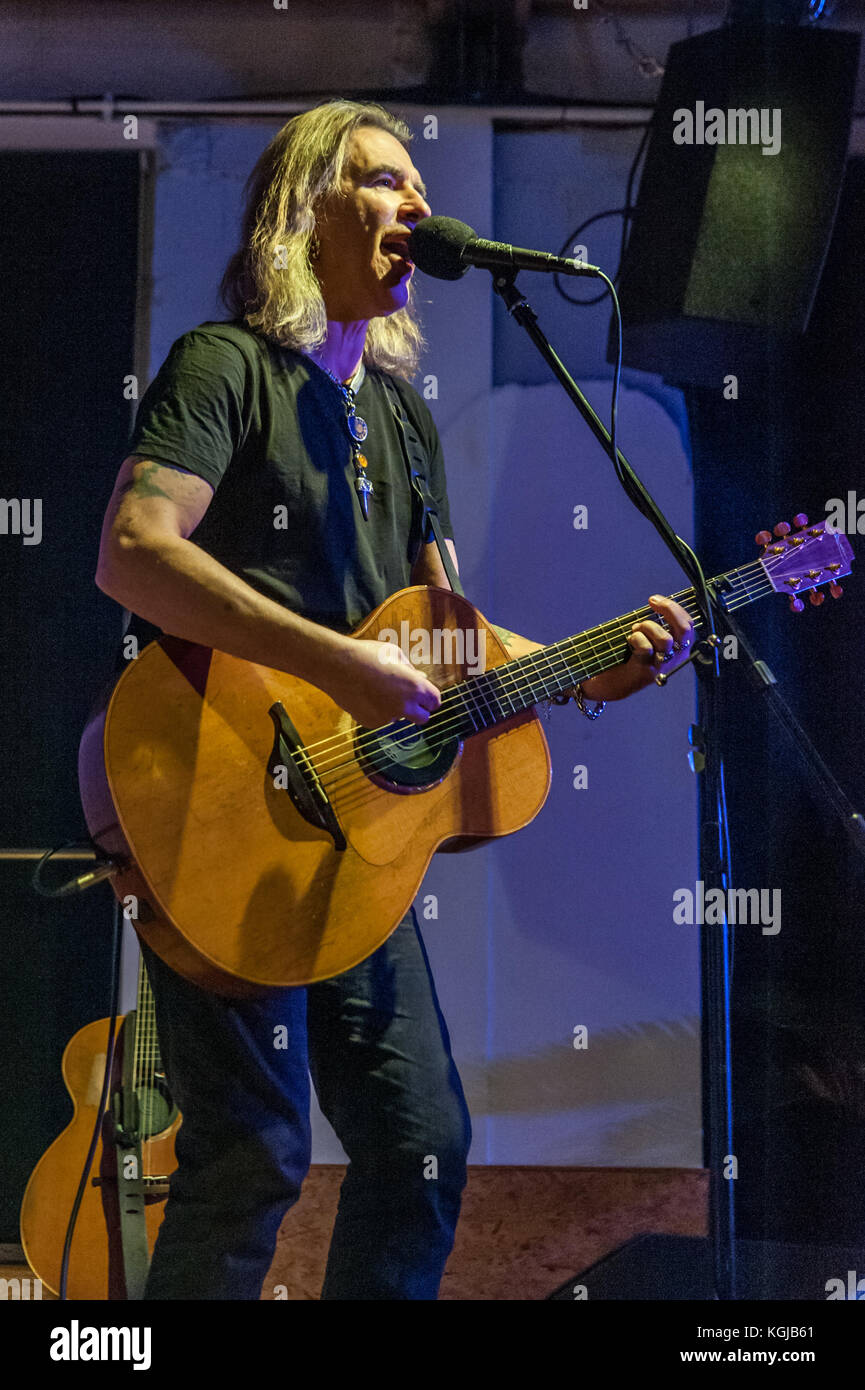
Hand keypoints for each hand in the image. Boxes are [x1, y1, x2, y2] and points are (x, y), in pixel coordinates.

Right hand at [325, 637, 441, 726]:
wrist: (337, 666)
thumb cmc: (367, 655)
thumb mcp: (394, 654)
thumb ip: (411, 670)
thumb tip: (420, 678)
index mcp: (415, 686)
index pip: (435, 701)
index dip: (430, 698)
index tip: (425, 696)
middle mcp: (404, 705)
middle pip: (423, 718)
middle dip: (419, 710)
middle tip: (409, 700)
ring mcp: (387, 717)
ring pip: (398, 718)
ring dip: (394, 709)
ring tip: (377, 689)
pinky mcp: (371, 722)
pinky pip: (380, 719)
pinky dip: (377, 711)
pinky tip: (366, 695)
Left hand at [579, 594, 695, 702]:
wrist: (610, 682)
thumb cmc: (629, 655)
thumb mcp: (646, 636)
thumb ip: (656, 623)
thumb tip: (657, 602)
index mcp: (678, 648)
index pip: (688, 624)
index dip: (674, 608)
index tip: (655, 600)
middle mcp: (675, 658)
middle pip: (684, 630)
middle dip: (669, 610)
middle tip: (651, 603)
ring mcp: (662, 667)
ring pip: (665, 639)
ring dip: (648, 626)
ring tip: (636, 629)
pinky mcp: (646, 673)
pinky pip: (646, 648)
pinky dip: (636, 638)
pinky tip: (629, 641)